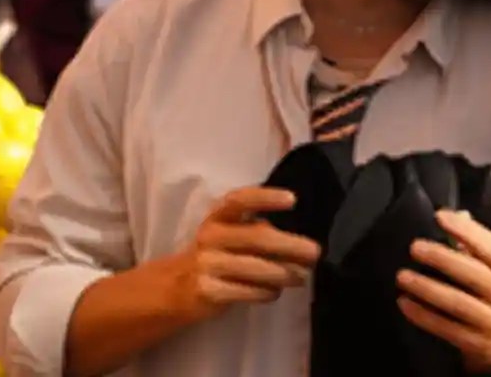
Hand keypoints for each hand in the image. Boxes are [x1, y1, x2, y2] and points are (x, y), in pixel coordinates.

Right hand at [178, 186, 320, 317]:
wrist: (176, 286)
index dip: (265, 198)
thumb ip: (257, 232)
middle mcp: (211, 236)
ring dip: (286, 273)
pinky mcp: (209, 291)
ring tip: (303, 276)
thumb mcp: (229, 235)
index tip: (292, 199)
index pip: (239, 200)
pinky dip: (267, 292)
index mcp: (218, 216)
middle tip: (315, 253)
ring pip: (257, 268)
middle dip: (291, 245)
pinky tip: (275, 292)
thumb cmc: (216, 254)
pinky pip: (248, 292)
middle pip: (257, 237)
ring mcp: (208, 264)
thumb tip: (302, 243)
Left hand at [396, 209, 490, 372]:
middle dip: (442, 258)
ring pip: (458, 303)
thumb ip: (478, 245)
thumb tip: (457, 215)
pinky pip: (447, 329)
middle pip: (474, 274)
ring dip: (427, 288)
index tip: (439, 216)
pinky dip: (423, 316)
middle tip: (415, 247)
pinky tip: (404, 302)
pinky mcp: (478, 346)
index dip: (466, 230)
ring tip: (402, 276)